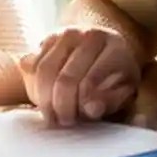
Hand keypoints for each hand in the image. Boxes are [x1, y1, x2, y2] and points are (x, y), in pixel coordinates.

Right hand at [20, 26, 140, 126]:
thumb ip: (110, 101)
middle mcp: (89, 35)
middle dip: (61, 106)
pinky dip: (35, 86)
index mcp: (114, 46)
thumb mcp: (122, 92)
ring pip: (45, 71)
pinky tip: (45, 100)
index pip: (90, 81)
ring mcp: (66, 34)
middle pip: (66, 78)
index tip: (77, 120)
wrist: (104, 51)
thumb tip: (92, 108)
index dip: (80, 106)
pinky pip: (33, 65)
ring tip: (51, 116)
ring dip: (44, 99)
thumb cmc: (115, 78)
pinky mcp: (48, 38)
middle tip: (63, 122)